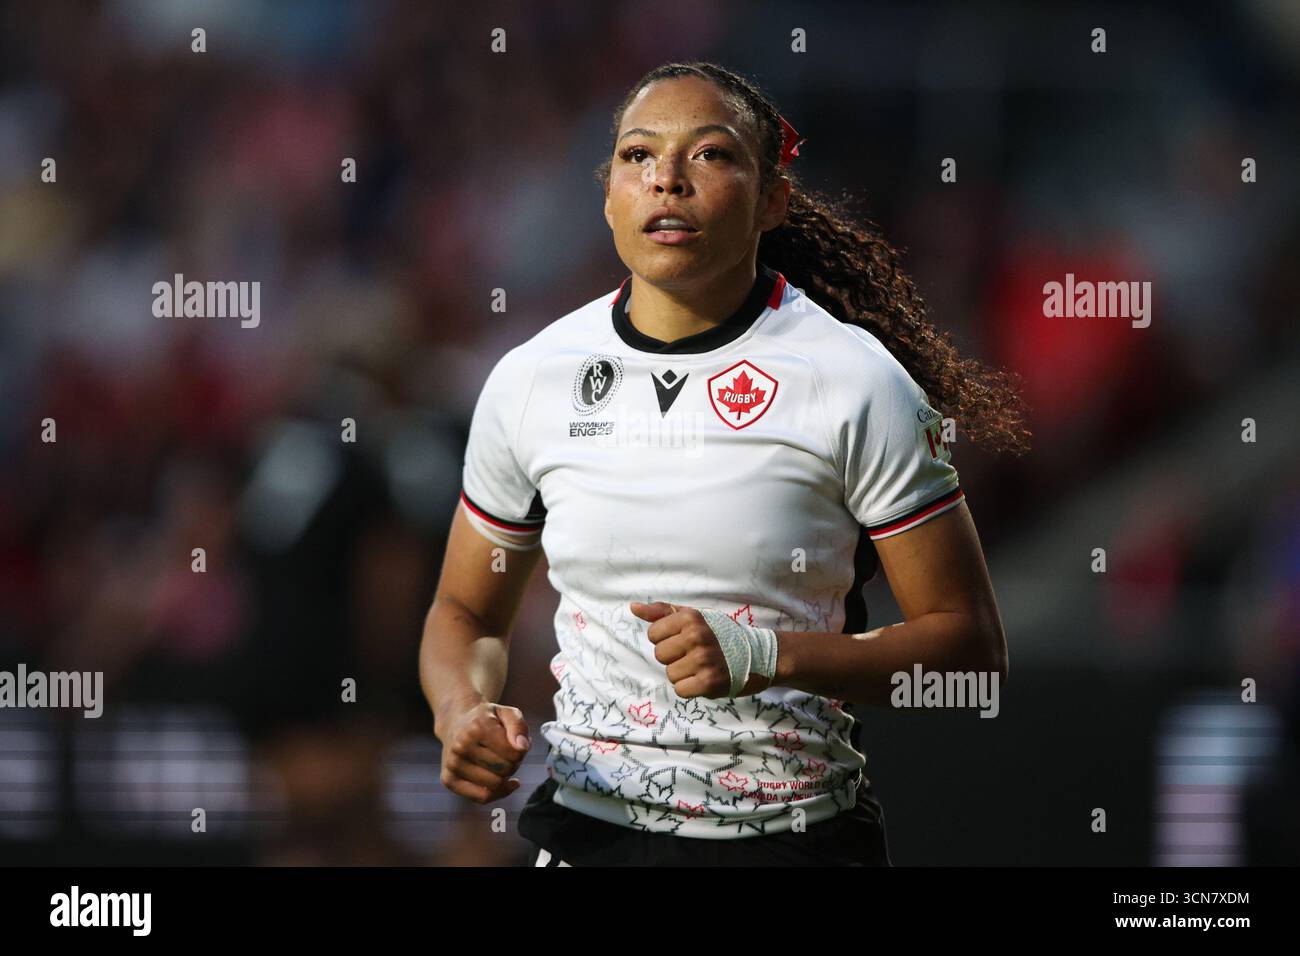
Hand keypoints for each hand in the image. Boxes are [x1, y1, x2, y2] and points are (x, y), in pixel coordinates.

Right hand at [437, 699, 530, 803]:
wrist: (456, 722)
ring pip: (495, 786)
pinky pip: (482, 798)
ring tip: (498, 764)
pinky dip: (496, 793)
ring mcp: (452, 764)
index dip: (521, 751)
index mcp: (477, 727)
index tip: (514, 745)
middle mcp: (461, 746)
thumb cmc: (486, 720)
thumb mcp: (507, 713)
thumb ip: (519, 727)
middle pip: (505, 770)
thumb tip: (522, 747)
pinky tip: (501, 783)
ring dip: (503, 778)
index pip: (515, 753)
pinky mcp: (448, 779)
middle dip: (513, 764)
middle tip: (505, 754)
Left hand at [630, 601, 769, 698]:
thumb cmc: (721, 635)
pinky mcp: (708, 682)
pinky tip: (703, 679)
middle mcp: (696, 636)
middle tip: (694, 655)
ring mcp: (702, 660)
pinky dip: (690, 688)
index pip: (653, 634)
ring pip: (670, 674)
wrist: (757, 655)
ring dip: (683, 674)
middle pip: (659, 655)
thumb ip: (662, 612)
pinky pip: (680, 690)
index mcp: (690, 618)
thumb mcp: (694, 617)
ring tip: (700, 667)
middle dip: (673, 657)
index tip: (684, 640)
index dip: (666, 639)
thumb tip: (632, 607)